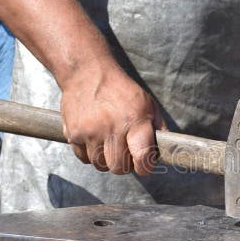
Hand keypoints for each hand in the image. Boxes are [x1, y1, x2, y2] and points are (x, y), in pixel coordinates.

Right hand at [59, 60, 162, 175]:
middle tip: (125, 154)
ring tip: (109, 143)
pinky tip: (94, 139)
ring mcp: (90, 132)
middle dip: (124, 165)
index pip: (142, 158)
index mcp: (134, 120)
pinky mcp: (73, 134)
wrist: (87, 72)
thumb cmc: (121, 90)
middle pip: (119, 168)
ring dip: (106, 160)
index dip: (145, 167)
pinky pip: (83, 158)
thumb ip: (157, 128)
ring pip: (100, 165)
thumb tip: (166, 151)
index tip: (144, 166)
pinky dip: (90, 154)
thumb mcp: (147, 103)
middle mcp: (111, 128)